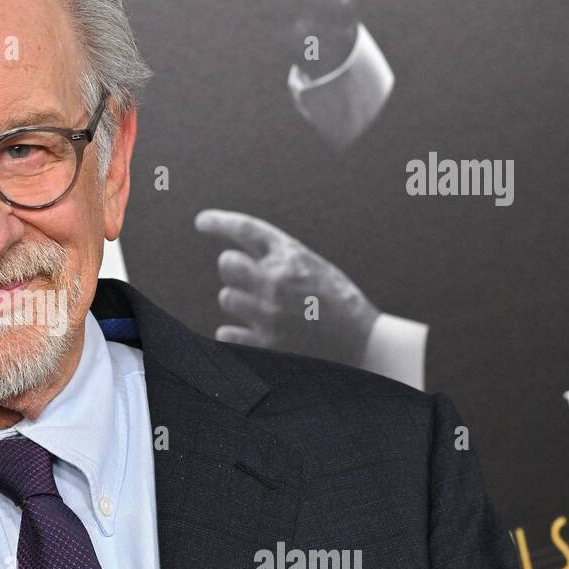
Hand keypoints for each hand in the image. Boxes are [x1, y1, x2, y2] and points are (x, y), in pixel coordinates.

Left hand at [194, 209, 378, 364]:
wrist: (366, 347)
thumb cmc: (341, 307)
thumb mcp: (317, 270)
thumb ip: (282, 261)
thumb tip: (241, 257)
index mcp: (293, 257)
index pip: (246, 230)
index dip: (219, 222)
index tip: (202, 221)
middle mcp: (277, 281)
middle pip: (227, 263)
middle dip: (233, 270)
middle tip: (247, 280)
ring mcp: (269, 313)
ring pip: (227, 297)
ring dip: (239, 303)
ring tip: (265, 312)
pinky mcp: (264, 344)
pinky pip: (226, 332)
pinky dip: (236, 333)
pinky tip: (258, 334)